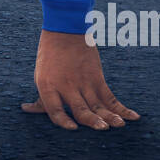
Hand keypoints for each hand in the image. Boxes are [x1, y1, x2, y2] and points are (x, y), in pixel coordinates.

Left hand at [22, 29, 138, 130]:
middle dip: (92, 119)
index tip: (73, 128)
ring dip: (110, 115)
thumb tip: (26, 109)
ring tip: (118, 125)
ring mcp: (83, 82)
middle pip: (79, 107)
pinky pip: (109, 96)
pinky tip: (132, 117)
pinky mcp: (96, 78)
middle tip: (102, 128)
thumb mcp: (40, 76)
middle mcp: (66, 86)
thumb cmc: (49, 57)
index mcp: (47, 87)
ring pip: (98, 103)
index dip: (63, 121)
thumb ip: (40, 98)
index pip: (54, 110)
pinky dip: (121, 108)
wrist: (64, 31)